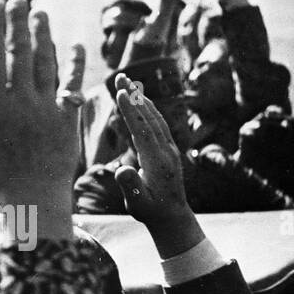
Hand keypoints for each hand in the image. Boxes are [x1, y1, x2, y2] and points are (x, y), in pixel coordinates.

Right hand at [0, 0, 85, 237]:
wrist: (34, 196)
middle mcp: (20, 102)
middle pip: (20, 53)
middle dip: (18, 22)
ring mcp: (46, 108)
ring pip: (45, 63)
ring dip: (43, 35)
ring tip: (40, 13)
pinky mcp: (68, 117)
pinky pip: (72, 84)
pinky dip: (75, 64)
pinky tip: (76, 45)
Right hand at [112, 73, 203, 256]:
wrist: (172, 217)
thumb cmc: (151, 211)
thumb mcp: (137, 204)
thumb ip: (130, 186)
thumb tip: (123, 170)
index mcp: (158, 162)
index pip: (143, 130)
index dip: (132, 111)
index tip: (122, 92)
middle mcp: (167, 151)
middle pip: (150, 118)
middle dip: (135, 96)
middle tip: (120, 76)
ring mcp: (169, 149)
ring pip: (155, 118)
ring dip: (141, 98)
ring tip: (127, 81)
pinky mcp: (168, 149)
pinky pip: (158, 124)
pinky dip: (148, 108)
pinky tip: (141, 100)